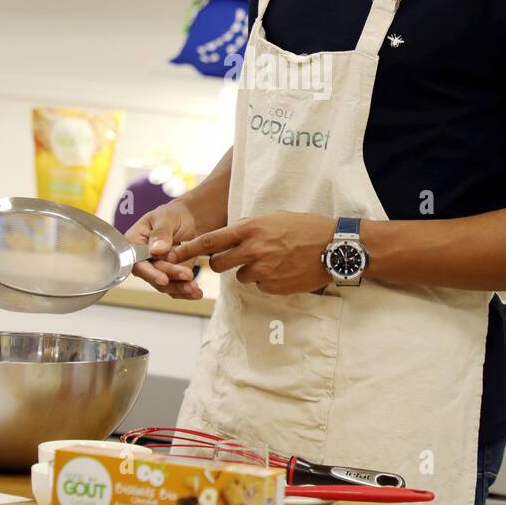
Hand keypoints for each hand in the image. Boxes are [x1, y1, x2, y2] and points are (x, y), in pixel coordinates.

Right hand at [124, 201, 203, 299]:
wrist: (185, 221)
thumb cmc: (171, 215)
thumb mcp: (166, 218)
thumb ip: (161, 233)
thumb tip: (156, 250)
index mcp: (134, 244)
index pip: (138, 262)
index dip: (150, 273)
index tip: (163, 278)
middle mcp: (142, 261)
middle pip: (154, 275)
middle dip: (171, 277)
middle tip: (188, 276)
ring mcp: (155, 270)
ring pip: (165, 285)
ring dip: (180, 288)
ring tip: (195, 289)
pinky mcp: (169, 277)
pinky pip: (175, 288)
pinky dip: (186, 292)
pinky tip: (196, 293)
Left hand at [167, 209, 334, 295]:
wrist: (333, 247)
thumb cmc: (305, 227)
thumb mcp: (274, 217)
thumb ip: (250, 227)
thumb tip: (233, 236)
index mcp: (251, 229)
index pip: (211, 241)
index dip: (189, 249)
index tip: (172, 255)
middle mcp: (253, 250)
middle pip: (219, 265)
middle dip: (221, 264)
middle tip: (234, 259)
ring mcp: (263, 270)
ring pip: (241, 276)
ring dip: (251, 271)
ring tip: (275, 260)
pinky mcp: (273, 286)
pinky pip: (260, 286)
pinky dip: (268, 280)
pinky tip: (284, 270)